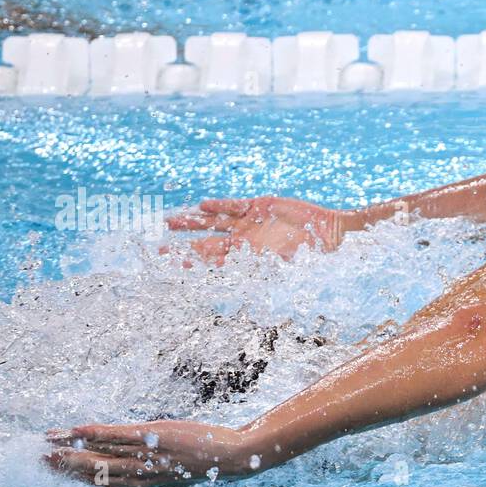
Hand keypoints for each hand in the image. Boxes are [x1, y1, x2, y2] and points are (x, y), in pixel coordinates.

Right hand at [44, 420, 260, 486]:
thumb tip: (127, 477)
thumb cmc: (204, 461)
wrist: (232, 457)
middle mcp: (141, 473)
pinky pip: (118, 437)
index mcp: (145, 483)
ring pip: (101, 455)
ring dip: (72, 450)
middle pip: (96, 473)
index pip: (104, 484)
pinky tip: (76, 430)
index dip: (78, 480)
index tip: (56, 476)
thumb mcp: (173, 472)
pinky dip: (95, 434)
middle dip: (66, 468)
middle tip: (40, 461)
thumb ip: (148, 474)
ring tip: (47, 445)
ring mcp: (145, 455)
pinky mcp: (153, 437)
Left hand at [166, 196, 352, 264]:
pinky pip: (233, 206)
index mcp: (249, 258)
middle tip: (158, 250)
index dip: (196, 265)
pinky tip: (203, 205)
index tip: (176, 268)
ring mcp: (248, 223)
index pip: (215, 262)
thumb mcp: (291, 263)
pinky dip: (220, 206)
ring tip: (169, 222)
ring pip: (213, 222)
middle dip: (183, 246)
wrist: (327, 230)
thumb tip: (256, 281)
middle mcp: (243, 241)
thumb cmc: (312, 251)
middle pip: (206, 244)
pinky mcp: (257, 205)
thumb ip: (273, 268)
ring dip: (192, 222)